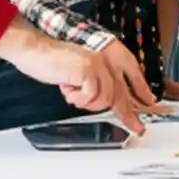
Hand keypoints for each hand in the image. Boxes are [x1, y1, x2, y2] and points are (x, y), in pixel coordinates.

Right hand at [0, 18, 149, 134]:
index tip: (143, 115)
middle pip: (121, 94)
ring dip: (88, 103)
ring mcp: (98, 65)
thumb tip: (105, 102)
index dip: (136, 100)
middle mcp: (104, 61)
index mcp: (104, 61)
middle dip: (129, 115)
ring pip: (106, 98)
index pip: (125, 83)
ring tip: (73, 95)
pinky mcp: (88, 69)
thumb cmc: (51, 63)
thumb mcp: (77, 75)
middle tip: (137, 128)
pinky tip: (69, 91)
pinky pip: (91, 95)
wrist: (34, 50)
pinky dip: (78, 98)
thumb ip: (93, 84)